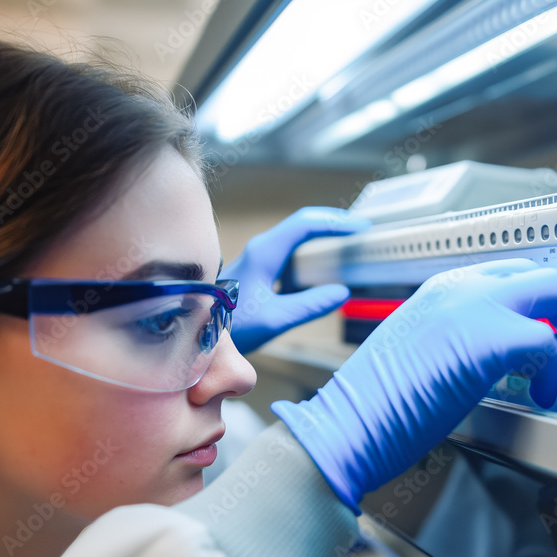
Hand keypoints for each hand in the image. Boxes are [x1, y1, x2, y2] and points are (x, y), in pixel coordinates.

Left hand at [220, 207, 371, 354]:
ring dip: (321, 237)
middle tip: (361, 230)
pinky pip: (289, 254)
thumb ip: (309, 305)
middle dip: (333, 223)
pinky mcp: (257, 271)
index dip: (336, 223)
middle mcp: (261, 249)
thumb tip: (342, 293)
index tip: (361, 227)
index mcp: (265, 252)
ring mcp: (258, 258)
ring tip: (348, 243)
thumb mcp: (275, 319)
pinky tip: (322, 269)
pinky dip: (310, 254)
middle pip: (302, 224)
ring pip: (295, 238)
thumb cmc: (230, 326)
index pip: (305, 224)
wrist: (195, 333)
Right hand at [270, 259, 556, 512]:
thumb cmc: (372, 404)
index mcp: (437, 288)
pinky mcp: (489, 340)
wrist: (347, 425)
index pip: (505, 273)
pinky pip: (547, 343)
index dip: (536, 299)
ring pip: (553, 291)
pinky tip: (542, 396)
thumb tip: (484, 355)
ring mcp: (473, 307)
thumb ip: (451, 337)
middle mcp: (457, 287)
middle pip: (537, 273)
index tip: (550, 323)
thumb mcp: (413, 349)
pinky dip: (553, 372)